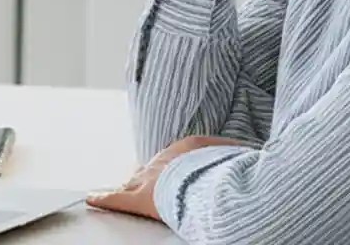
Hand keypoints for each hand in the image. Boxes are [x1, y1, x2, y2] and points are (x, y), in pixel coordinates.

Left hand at [86, 135, 255, 220]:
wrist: (208, 184)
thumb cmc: (226, 173)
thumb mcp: (239, 158)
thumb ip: (241, 155)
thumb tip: (257, 153)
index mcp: (188, 149)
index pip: (177, 157)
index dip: (176, 166)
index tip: (179, 170)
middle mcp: (164, 160)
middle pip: (153, 168)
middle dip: (151, 174)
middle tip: (146, 178)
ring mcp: (149, 178)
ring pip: (134, 181)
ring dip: (131, 186)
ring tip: (122, 189)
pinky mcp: (138, 199)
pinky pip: (115, 198)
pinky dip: (103, 198)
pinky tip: (92, 198)